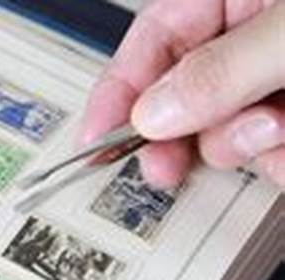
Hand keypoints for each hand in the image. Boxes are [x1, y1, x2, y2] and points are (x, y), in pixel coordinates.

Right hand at [81, 1, 284, 187]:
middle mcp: (254, 32)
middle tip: (167, 166)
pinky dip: (278, 160)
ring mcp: (279, 74)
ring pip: (230, 129)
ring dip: (248, 146)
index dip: (118, 89)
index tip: (95, 140)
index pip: (156, 34)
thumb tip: (153, 116)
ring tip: (281, 129)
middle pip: (186, 93)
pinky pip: (271, 150)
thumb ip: (221, 71)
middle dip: (187, 132)